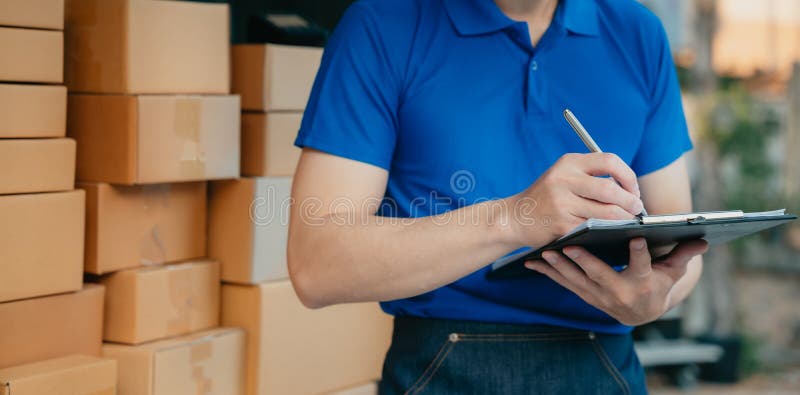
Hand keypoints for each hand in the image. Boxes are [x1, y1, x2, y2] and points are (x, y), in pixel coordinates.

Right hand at [507, 153, 643, 247]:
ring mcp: (562, 203)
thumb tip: (629, 188)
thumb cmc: (547, 197)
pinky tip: (610, 230)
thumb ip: (591, 176)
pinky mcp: (562, 224)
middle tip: (637, 208)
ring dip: (624, 218)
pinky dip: (608, 230)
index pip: (609, 161)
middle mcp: (564, 179)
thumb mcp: (563, 176)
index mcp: (569, 163)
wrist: (515, 217)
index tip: (633, 188)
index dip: (628, 176)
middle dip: (631, 201)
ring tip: (628, 219)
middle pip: (610, 189)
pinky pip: (595, 227)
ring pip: (607, 212)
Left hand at [525, 238, 707, 325]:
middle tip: (571, 245)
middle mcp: (619, 292)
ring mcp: (599, 296)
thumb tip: (703, 238)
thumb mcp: (672, 272)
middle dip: (585, 261)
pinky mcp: (585, 295)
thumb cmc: (657, 284)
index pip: (643, 266)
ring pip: (577, 280)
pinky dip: (548, 273)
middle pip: (601, 275)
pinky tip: (532, 262)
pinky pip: (564, 284)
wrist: (642, 313)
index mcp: (642, 283)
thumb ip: (683, 254)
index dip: (641, 253)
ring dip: (560, 267)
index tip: (638, 237)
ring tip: (545, 252)